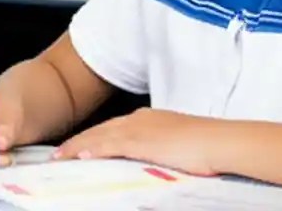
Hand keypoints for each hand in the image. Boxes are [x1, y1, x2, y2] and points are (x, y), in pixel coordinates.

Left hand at [53, 108, 218, 175]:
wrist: (221, 141)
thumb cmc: (209, 146)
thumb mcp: (179, 146)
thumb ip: (161, 150)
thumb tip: (155, 161)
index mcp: (149, 119)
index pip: (113, 128)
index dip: (94, 137)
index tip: (79, 146)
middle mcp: (140, 120)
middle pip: (101, 130)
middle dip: (80, 141)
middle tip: (60, 152)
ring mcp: (140, 129)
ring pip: (100, 136)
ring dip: (78, 146)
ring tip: (60, 157)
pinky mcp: (142, 141)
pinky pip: (109, 145)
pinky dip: (92, 149)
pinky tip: (80, 156)